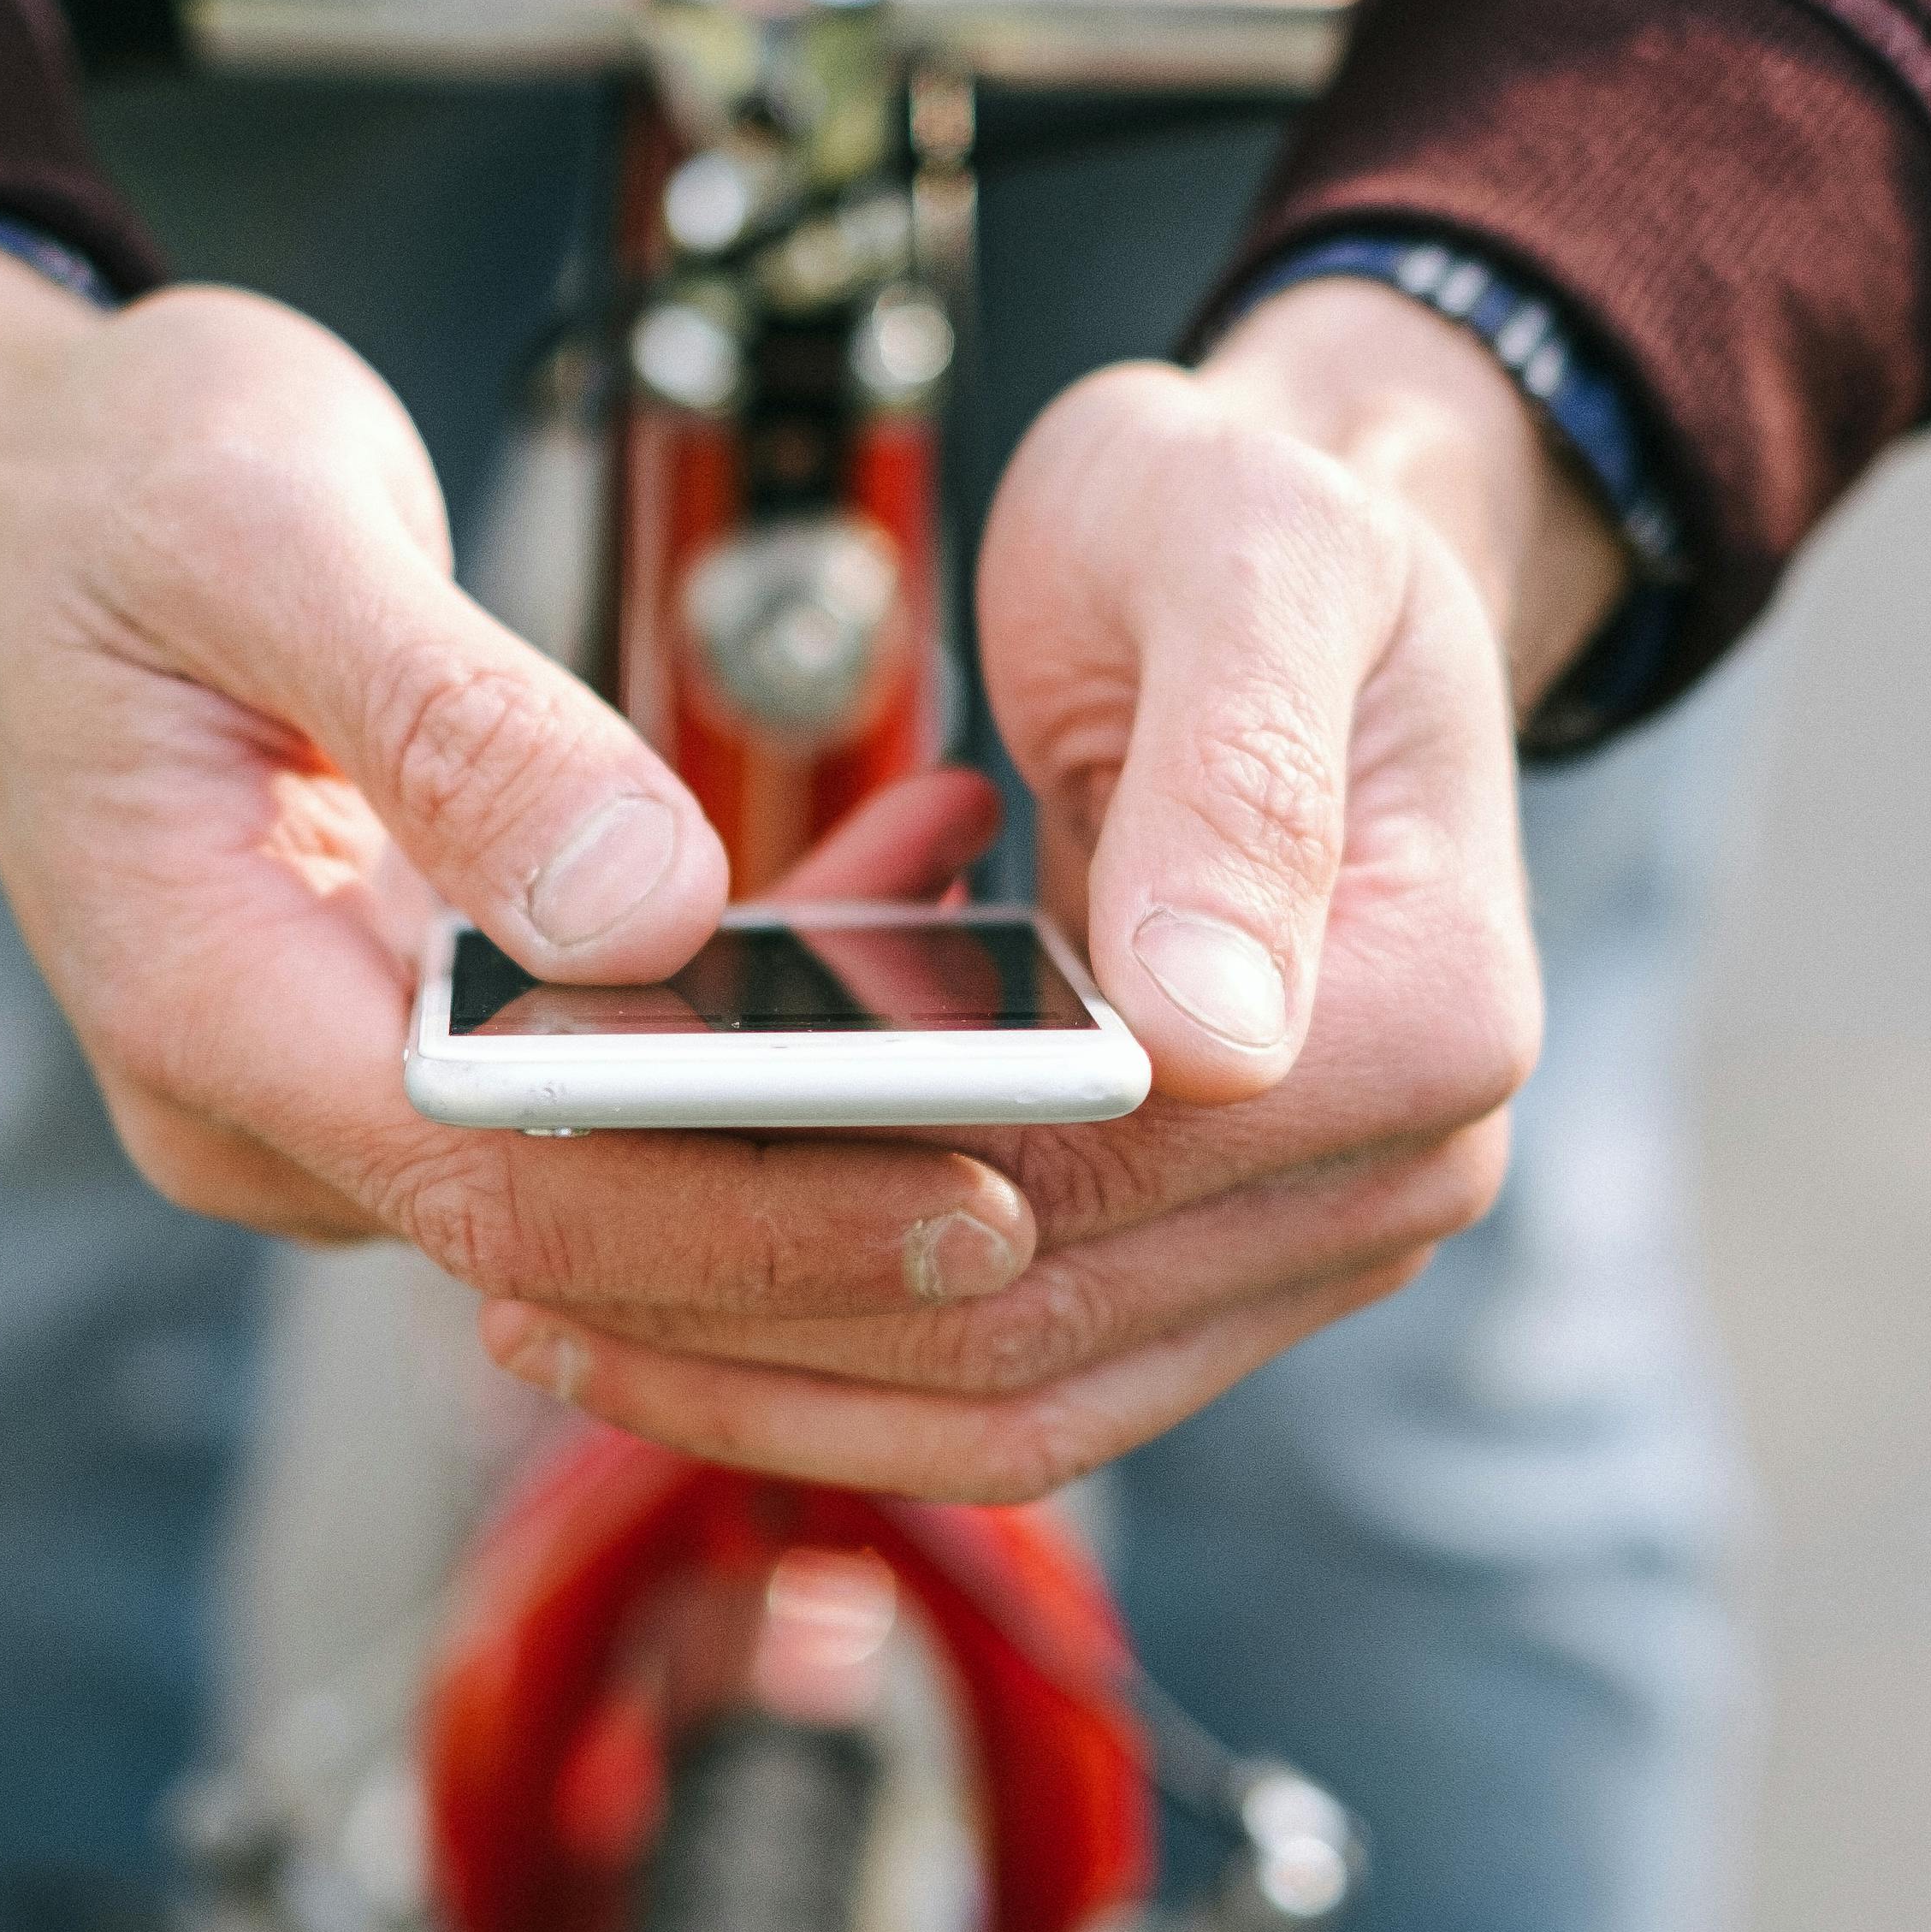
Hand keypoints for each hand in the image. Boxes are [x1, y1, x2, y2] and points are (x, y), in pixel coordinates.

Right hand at [0, 236, 1054, 1326]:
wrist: (8, 493)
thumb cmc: (121, 484)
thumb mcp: (269, 530)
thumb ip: (454, 723)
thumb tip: (651, 913)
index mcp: (203, 1012)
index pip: (510, 1197)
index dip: (748, 1218)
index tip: (973, 1181)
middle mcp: (262, 1107)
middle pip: (580, 1235)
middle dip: (831, 1206)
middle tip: (1085, 1150)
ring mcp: (325, 1097)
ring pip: (609, 1180)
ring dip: (821, 1115)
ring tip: (1044, 1012)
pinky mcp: (398, 1048)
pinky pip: (605, 1089)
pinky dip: (764, 1026)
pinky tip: (920, 899)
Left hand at [470, 272, 1631, 1492]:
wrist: (1298, 568)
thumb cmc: (1254, 526)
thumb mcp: (1242, 561)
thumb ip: (1232, 783)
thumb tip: (1207, 1043)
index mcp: (1426, 1026)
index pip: (1089, 1184)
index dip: (839, 1192)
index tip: (613, 1155)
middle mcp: (1396, 1179)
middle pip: (1031, 1335)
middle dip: (753, 1311)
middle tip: (504, 1257)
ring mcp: (1306, 1249)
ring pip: (1004, 1405)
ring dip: (764, 1380)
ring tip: (534, 1304)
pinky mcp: (1206, 1275)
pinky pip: (1006, 1381)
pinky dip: (821, 1363)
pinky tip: (638, 1305)